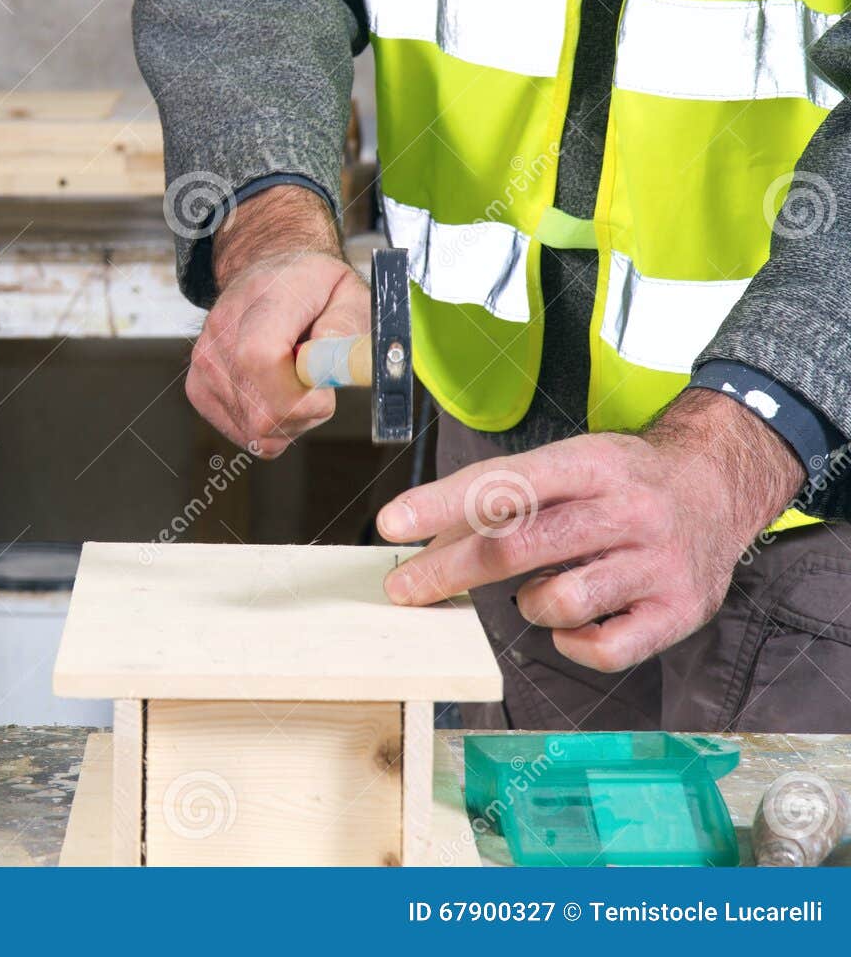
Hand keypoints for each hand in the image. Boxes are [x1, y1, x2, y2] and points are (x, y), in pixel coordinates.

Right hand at [188, 186, 369, 457]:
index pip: (259, 357)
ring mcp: (204, 362)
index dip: (299, 394)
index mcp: (264, 297)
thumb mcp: (351, 292)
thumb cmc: (315, 289)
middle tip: (317, 382)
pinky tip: (276, 392)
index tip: (326, 388)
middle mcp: (222, 330)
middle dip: (305, 412)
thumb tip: (326, 366)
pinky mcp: (198, 388)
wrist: (268, 277)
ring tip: (296, 382)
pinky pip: (247, 435)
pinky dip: (271, 424)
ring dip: (291, 419)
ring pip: (258, 430)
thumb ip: (347, 326)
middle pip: (262, 411)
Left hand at [376, 390, 803, 672]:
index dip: (442, 505)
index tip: (391, 524)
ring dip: (527, 605)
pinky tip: (572, 623)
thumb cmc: (622, 480)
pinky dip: (573, 642)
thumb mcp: (567, 464)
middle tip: (403, 588)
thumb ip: (502, 498)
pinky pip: (604, 649)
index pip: (504, 484)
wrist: (720, 485)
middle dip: (448, 571)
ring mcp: (657, 563)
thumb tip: (425, 543)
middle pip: (518, 546)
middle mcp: (626, 511)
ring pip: (558, 602)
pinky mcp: (681, 610)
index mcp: (590, 465)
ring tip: (536, 593)